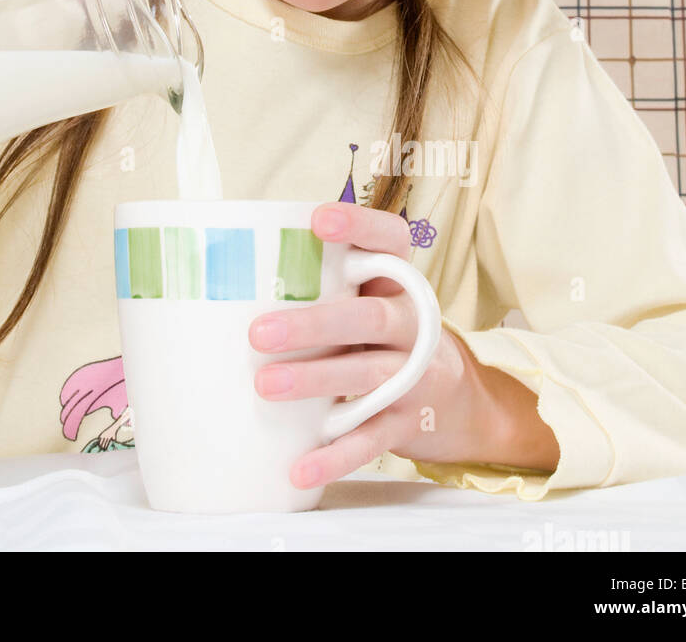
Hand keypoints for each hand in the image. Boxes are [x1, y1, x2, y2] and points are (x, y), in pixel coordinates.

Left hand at [247, 201, 525, 489]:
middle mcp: (412, 323)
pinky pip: (371, 441)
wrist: (460, 402)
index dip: (360, 225)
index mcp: (397, 283)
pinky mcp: (409, 424)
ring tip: (265, 386)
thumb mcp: (369, 300)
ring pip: (366, 376)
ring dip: (314, 381)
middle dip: (313, 324)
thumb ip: (323, 284)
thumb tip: (225, 274)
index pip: (390, 239)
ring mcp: (415, 375)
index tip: (319, 218)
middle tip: (258, 333)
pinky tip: (299, 467)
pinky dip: (335, 456)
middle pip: (368, 318)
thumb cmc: (385, 337)